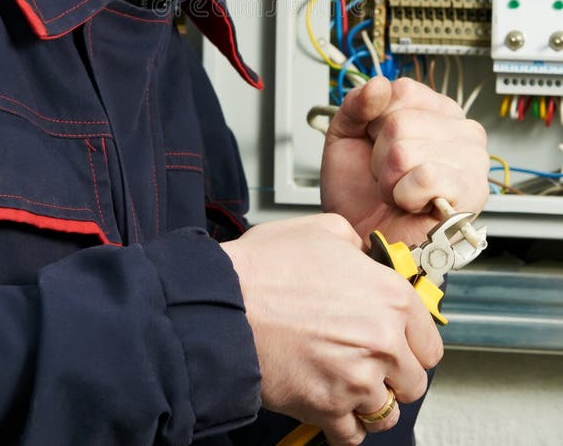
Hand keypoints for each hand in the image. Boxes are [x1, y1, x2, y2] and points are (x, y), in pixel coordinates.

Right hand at [221, 213, 442, 445]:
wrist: (225, 303)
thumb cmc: (267, 267)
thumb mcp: (323, 230)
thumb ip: (356, 244)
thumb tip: (362, 257)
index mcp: (391, 298)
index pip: (430, 343)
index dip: (411, 343)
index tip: (398, 344)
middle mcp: (384, 341)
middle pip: (413, 383)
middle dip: (392, 375)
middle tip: (366, 361)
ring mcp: (358, 380)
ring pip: (386, 414)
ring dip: (368, 401)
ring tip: (345, 382)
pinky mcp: (327, 408)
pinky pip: (352, 436)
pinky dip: (342, 425)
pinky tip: (329, 402)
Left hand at [320, 76, 488, 246]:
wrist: (364, 237)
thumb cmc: (360, 192)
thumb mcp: (346, 134)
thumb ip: (357, 103)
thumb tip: (378, 84)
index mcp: (437, 110)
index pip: (402, 90)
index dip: (375, 120)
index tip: (376, 144)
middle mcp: (461, 130)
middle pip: (401, 121)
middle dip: (379, 155)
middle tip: (388, 176)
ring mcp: (472, 160)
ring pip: (406, 150)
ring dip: (389, 179)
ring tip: (398, 192)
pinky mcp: (472, 191)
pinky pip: (425, 176)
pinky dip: (404, 195)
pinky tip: (411, 204)